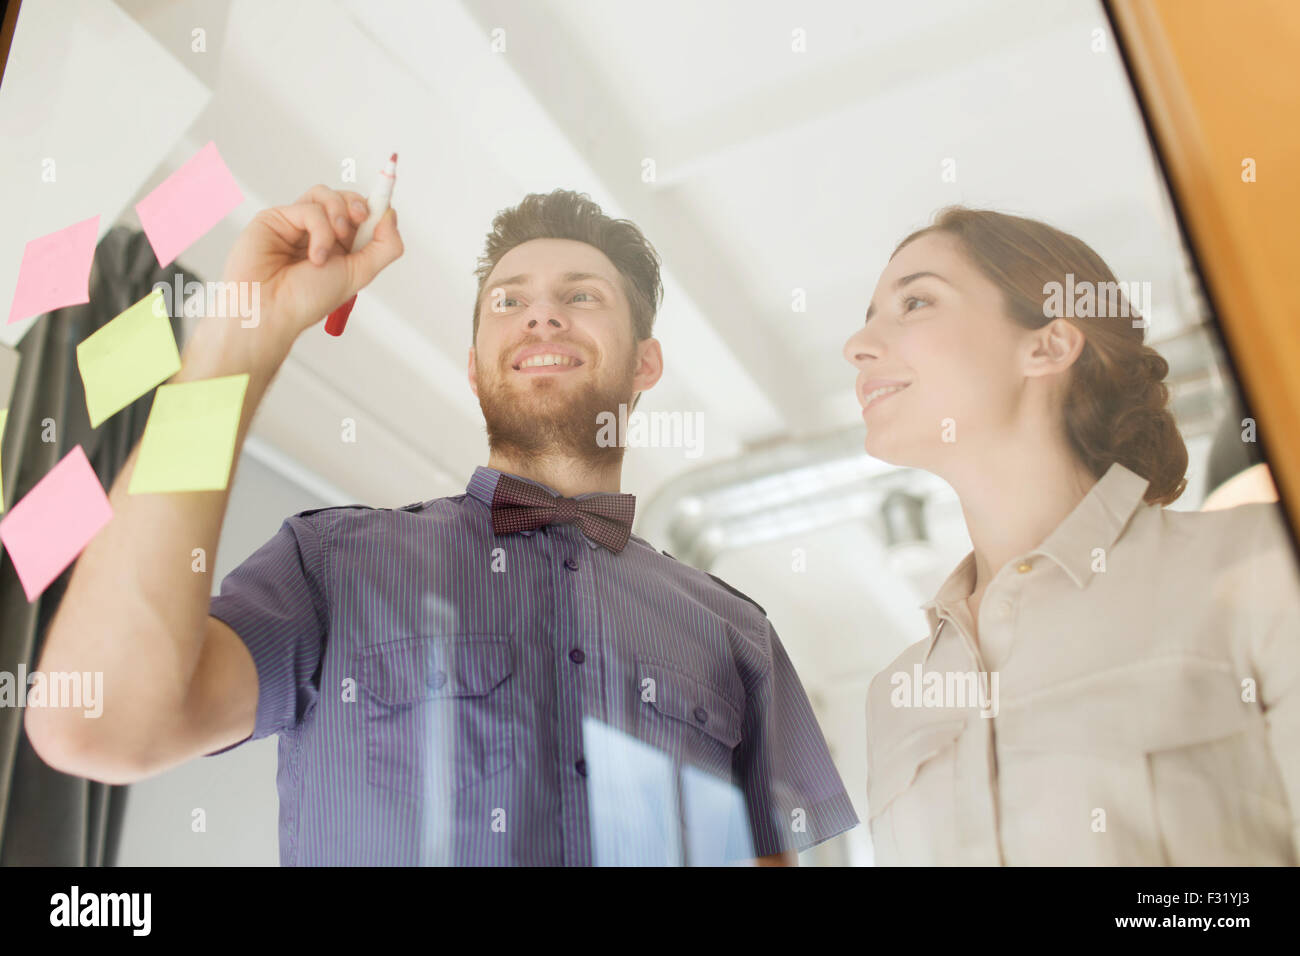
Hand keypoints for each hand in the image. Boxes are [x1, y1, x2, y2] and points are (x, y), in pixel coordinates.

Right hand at [217, 184, 403, 358]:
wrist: (271, 310)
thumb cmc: (308, 300)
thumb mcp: (359, 274)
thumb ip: (384, 246)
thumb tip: (390, 214)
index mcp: (341, 248)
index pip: (362, 216)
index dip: (375, 208)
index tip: (386, 206)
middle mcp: (319, 233)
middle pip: (345, 198)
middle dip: (358, 205)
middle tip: (360, 219)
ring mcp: (297, 224)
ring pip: (325, 195)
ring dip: (338, 215)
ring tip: (335, 243)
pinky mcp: (276, 217)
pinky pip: (308, 208)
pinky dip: (320, 230)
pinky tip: (315, 255)